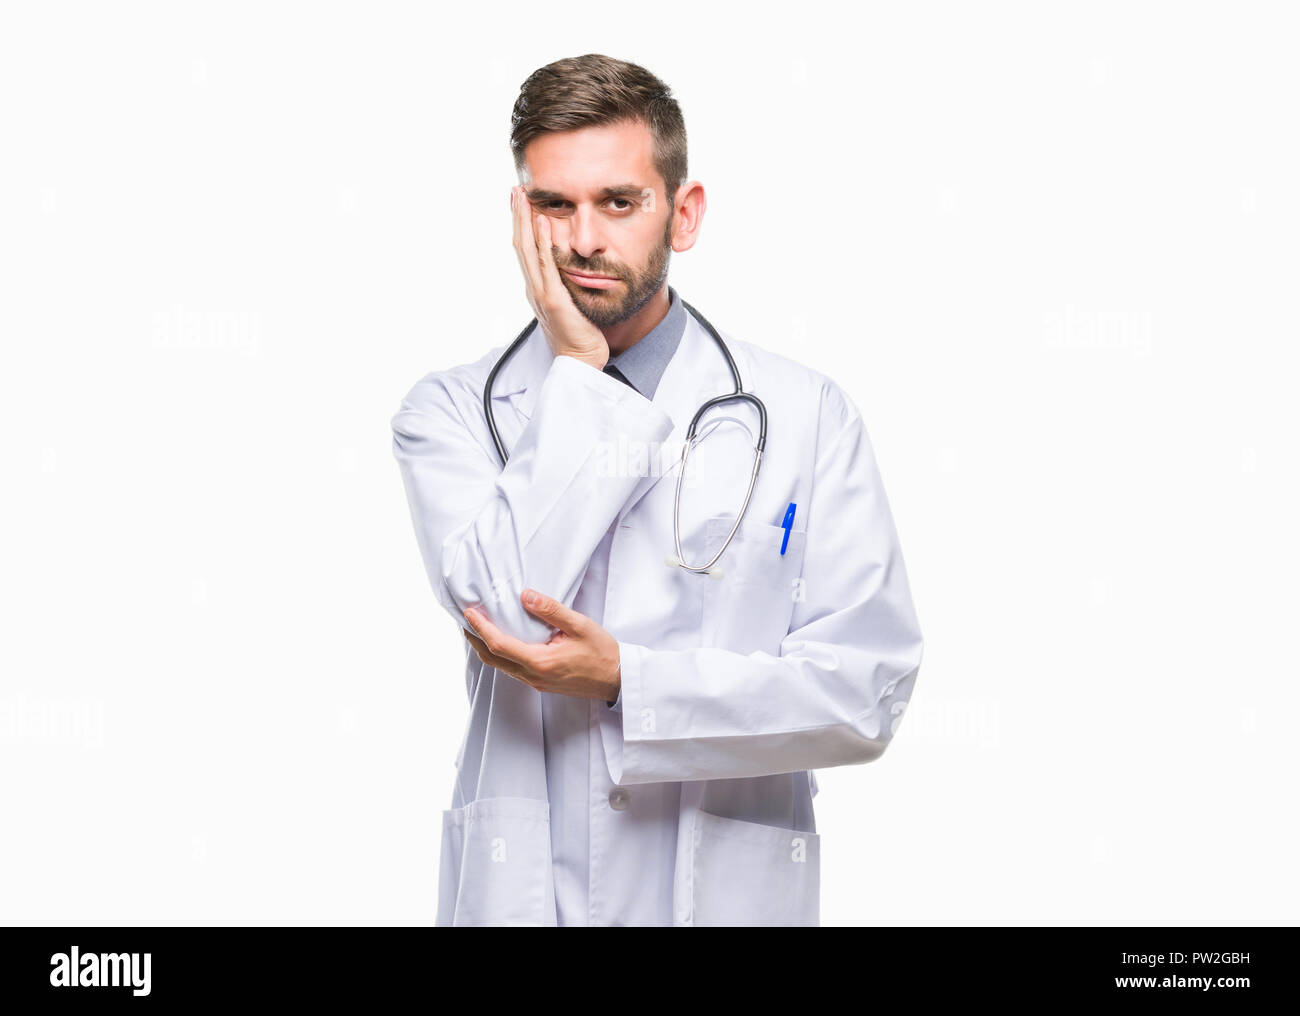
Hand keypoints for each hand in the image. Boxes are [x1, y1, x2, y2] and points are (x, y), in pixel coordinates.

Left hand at [462, 588, 620, 701]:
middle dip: (475, 639)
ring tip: (477, 628)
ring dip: (485, 648)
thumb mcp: (580, 625)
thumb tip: (526, 596)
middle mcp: (534, 676)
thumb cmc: (603, 653)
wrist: (618, 679)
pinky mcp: (541, 684)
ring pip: (500, 666)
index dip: (481, 628)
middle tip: (465, 619)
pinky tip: (501, 642)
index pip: (500, 645)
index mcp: (541, 662)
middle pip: (492, 659)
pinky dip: (499, 654)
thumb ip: (551, 610)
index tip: (470, 613)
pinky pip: (512, 669)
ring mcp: (536, 682)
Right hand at [511, 185, 608, 369]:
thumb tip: (570, 266)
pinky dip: (543, 242)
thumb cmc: (580, 335)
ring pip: (527, 250)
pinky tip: (543, 223)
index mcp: (537, 288)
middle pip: (520, 245)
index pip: (524, 250)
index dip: (521, 225)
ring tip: (522, 197)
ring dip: (524, 221)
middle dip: (517, 216)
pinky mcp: (553, 300)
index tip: (520, 202)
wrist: (581, 361)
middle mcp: (534, 288)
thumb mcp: (571, 303)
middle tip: (515, 190)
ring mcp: (541, 293)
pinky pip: (546, 266)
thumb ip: (566, 284)